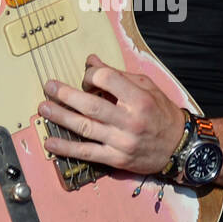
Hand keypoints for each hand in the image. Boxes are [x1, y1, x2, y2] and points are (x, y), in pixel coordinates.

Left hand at [38, 54, 186, 174]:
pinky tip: (50, 142)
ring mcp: (121, 142)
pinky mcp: (116, 159)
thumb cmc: (162, 113)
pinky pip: (87, 153)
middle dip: (65, 95)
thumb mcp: (147, 87)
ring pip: (84, 128)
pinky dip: (66, 148)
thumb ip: (118, 75)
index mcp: (139, 99)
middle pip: (91, 105)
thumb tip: (91, 62)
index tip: (87, 79)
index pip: (106, 80)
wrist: (179, 147)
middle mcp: (129, 121)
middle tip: (49, 88)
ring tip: (43, 109)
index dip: (90, 76)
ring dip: (60, 117)